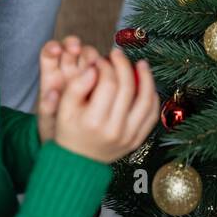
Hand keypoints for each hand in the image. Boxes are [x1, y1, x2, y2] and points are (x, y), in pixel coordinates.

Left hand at [36, 35, 99, 142]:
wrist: (74, 146)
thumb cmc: (57, 130)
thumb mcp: (48, 123)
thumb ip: (47, 108)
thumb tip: (51, 94)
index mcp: (51, 77)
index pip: (49, 54)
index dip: (53, 48)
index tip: (57, 50)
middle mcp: (68, 71)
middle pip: (72, 48)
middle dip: (74, 45)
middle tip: (77, 50)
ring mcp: (86, 74)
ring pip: (89, 55)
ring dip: (91, 54)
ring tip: (93, 62)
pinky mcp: (102, 81)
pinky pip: (106, 68)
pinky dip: (108, 66)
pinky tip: (110, 69)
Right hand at [53, 48, 159, 163]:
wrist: (77, 163)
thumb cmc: (68, 131)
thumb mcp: (63, 109)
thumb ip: (76, 86)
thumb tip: (94, 68)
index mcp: (94, 121)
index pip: (108, 83)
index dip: (106, 66)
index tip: (101, 59)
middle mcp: (115, 130)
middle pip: (127, 88)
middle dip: (124, 65)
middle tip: (118, 54)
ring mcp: (128, 137)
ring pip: (146, 101)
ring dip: (146, 78)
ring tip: (141, 63)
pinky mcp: (136, 141)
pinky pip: (151, 116)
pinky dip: (152, 98)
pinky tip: (147, 85)